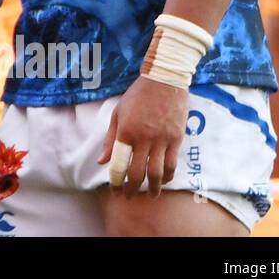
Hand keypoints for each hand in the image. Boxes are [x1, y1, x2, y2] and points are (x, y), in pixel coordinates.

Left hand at [98, 76, 187, 196]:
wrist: (164, 80)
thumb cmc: (137, 95)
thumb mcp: (118, 113)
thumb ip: (110, 140)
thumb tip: (101, 161)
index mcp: (126, 131)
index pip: (119, 164)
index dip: (116, 181)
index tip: (115, 190)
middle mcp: (144, 138)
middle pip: (138, 172)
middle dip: (132, 188)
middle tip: (129, 197)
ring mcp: (162, 139)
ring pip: (158, 172)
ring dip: (153, 187)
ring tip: (150, 195)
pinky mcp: (177, 138)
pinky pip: (173, 163)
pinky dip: (168, 176)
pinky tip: (164, 181)